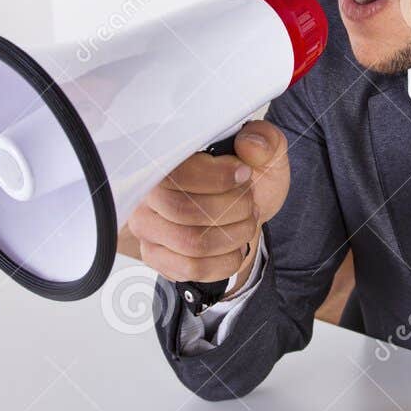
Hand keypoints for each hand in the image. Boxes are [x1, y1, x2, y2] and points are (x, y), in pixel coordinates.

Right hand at [128, 120, 289, 285]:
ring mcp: (146, 226)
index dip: (217, 178)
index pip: (177, 174)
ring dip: (233, 235)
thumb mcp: (264, 154)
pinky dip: (226, 260)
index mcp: (166, 157)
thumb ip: (264, 141)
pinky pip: (192, 268)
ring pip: (191, 243)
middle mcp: (146, 192)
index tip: (245, 175)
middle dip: (231, 209)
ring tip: (246, 222)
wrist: (242, 213)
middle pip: (183, 211)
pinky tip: (235, 246)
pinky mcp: (154, 256)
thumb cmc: (245, 181)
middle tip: (250, 202)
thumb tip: (249, 145)